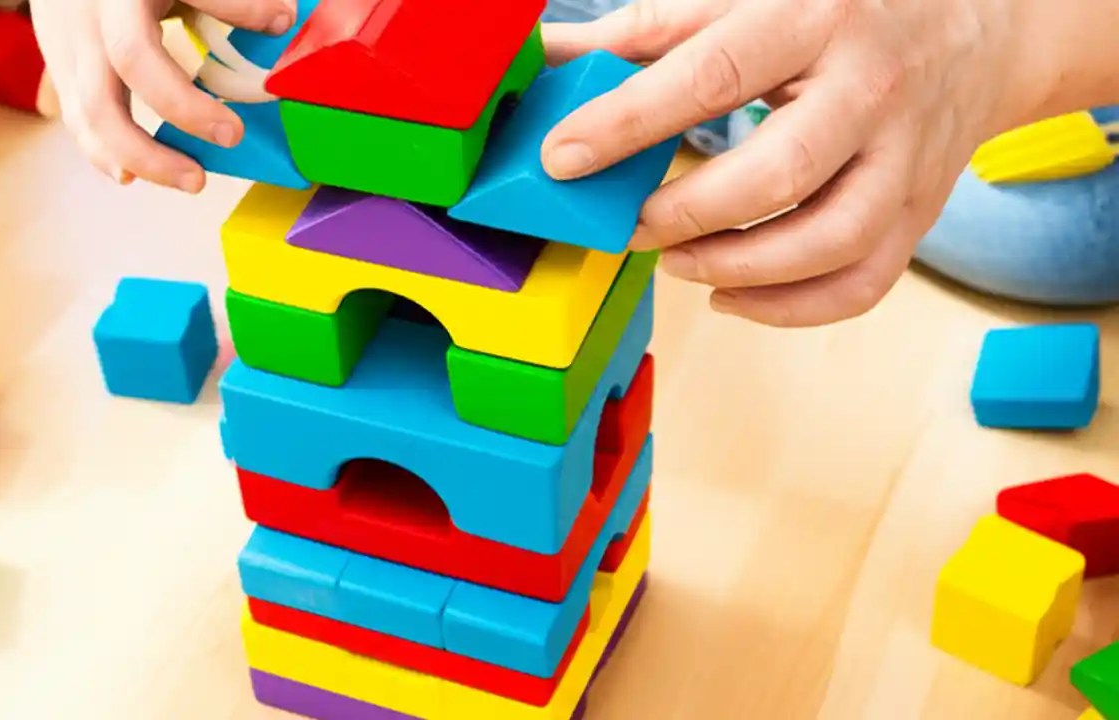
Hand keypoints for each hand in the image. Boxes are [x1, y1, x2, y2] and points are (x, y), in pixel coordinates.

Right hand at [29, 0, 294, 191]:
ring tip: (194, 180)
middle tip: (232, 135)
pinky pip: (77, 117)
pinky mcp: (57, 64)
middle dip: (185, 106)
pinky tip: (130, 175)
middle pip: (132, 58)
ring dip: (146, 154)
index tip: (280, 21)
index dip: (235, 6)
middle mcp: (100, 7)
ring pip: (94, 105)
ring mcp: (70, 37)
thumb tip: (283, 19)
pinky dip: (104, 152)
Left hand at [540, 0, 1048, 325]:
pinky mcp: (920, 212)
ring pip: (830, 243)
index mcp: (816, 16)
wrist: (975, 26)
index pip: (712, 76)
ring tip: (678, 262)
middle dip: (688, 213)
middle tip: (630, 226)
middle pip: (780, 174)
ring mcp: (905, 157)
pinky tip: (731, 294)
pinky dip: (789, 309)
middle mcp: (871, 88)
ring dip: (738, 270)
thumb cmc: (839, 10)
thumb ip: (648, 31)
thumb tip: (550, 57)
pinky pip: (861, 285)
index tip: (564, 159)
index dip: (630, 123)